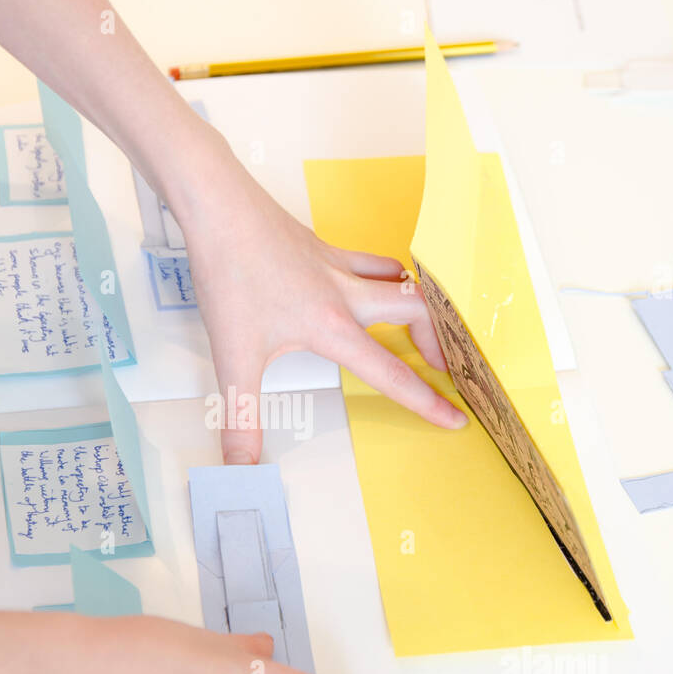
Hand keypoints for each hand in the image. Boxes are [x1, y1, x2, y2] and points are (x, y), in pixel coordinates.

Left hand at [180, 163, 467, 462]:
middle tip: (441, 366)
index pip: (390, 374)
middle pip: (416, 312)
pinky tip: (370, 282)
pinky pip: (368, 259)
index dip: (426, 402)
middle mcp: (345, 294)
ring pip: (398, 280)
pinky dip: (383, 272)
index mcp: (332, 327)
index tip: (455, 418)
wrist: (217, 207)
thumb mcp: (232, 356)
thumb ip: (240, 417)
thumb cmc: (228, 276)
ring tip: (418, 326)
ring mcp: (336, 265)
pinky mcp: (321, 246)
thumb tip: (241, 466)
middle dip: (437, 341)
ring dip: (417, 303)